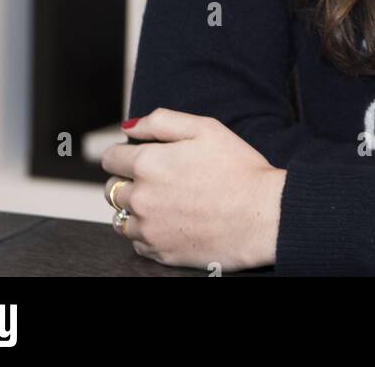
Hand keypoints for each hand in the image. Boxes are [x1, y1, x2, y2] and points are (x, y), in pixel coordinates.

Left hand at [101, 108, 287, 271]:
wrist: (263, 215)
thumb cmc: (240, 169)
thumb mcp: (206, 128)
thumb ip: (162, 121)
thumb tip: (130, 127)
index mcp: (148, 164)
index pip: (111, 158)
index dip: (124, 153)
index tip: (140, 155)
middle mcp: (141, 198)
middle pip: (112, 189)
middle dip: (129, 180)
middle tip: (161, 178)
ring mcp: (148, 229)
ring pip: (121, 218)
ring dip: (135, 209)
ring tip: (167, 202)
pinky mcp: (160, 253)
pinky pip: (138, 242)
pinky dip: (148, 232)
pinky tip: (173, 221)